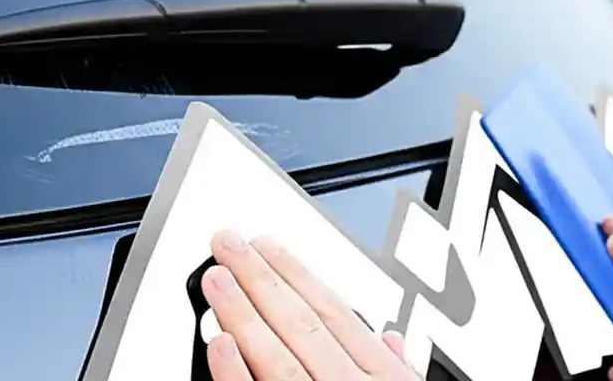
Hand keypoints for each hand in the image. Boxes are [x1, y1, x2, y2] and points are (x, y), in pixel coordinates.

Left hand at [201, 230, 418, 379]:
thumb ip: (396, 366)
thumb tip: (393, 339)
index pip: (332, 311)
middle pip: (301, 322)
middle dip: (261, 277)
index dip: (296, 273)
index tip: (266, 246)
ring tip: (216, 277)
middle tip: (229, 245)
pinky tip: (219, 341)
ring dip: (243, 312)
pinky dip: (236, 372)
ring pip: (276, 355)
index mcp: (383, 376)